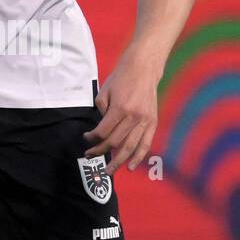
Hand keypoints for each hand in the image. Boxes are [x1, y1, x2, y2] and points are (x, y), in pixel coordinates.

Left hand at [83, 60, 159, 174]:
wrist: (144, 68)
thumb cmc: (121, 78)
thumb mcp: (104, 91)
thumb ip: (102, 111)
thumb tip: (101, 130)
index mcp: (120, 108)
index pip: (103, 132)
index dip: (92, 138)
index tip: (86, 138)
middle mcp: (134, 117)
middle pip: (115, 142)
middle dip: (100, 151)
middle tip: (89, 156)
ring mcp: (145, 120)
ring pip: (130, 147)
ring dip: (118, 161)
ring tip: (108, 171)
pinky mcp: (152, 122)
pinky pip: (146, 144)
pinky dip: (139, 157)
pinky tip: (130, 167)